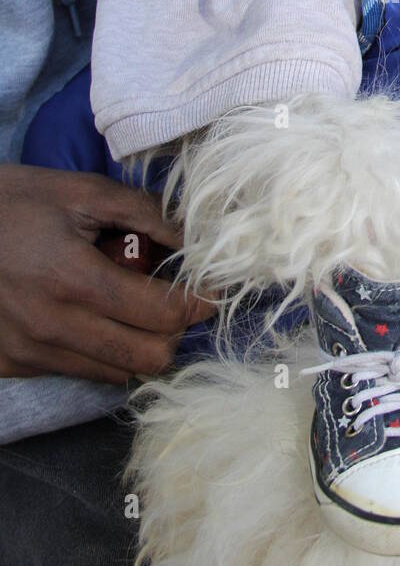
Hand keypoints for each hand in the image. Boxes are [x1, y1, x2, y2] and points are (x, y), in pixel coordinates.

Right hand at [0, 164, 213, 383]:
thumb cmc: (12, 201)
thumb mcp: (79, 191)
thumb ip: (144, 213)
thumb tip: (195, 239)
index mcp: (72, 277)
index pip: (160, 312)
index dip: (199, 303)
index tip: (214, 291)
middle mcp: (51, 325)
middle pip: (148, 357)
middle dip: (175, 331)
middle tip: (179, 303)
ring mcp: (30, 352)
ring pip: (118, 374)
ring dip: (141, 345)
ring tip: (139, 310)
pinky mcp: (13, 364)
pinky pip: (81, 372)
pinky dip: (104, 352)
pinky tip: (99, 319)